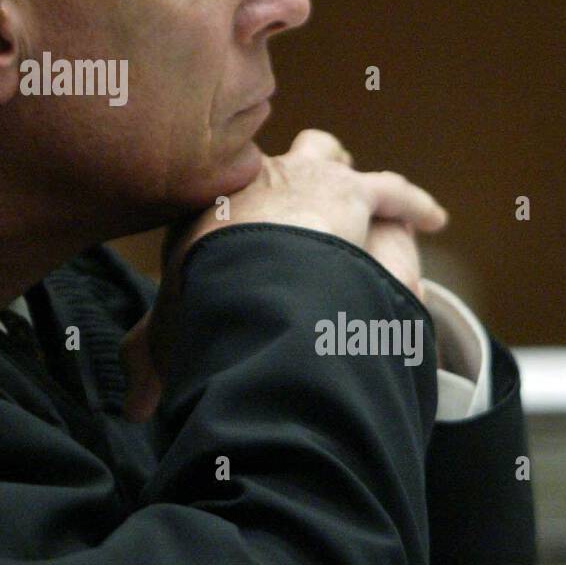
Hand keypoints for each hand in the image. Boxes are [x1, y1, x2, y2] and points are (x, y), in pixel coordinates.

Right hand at [121, 129, 447, 421]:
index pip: (224, 199)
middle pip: (272, 163)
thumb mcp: (166, 334)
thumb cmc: (198, 301)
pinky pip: (388, 189)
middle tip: (303, 193)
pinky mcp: (349, 189)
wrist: (243, 271)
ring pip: (327, 155)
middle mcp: (251, 181)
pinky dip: (412, 202)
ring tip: (362, 191)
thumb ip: (150, 363)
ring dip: (343, 171)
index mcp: (203, 207)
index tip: (245, 230)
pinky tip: (433, 216)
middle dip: (289, 173)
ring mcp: (300, 177)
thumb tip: (132, 409)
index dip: (240, 215)